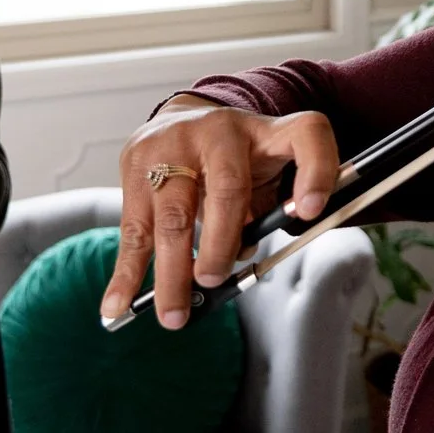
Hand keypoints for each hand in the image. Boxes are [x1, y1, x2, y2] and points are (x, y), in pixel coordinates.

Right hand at [102, 101, 341, 328]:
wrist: (187, 116)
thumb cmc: (238, 157)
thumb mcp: (269, 166)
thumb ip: (270, 206)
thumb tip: (243, 255)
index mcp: (266, 130)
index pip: (306, 138)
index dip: (315, 173)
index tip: (311, 211)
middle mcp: (220, 131)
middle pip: (225, 188)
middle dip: (219, 242)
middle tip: (212, 280)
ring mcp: (173, 145)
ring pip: (172, 214)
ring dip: (171, 271)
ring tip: (174, 315)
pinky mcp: (135, 162)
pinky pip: (132, 227)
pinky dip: (126, 271)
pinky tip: (117, 304)